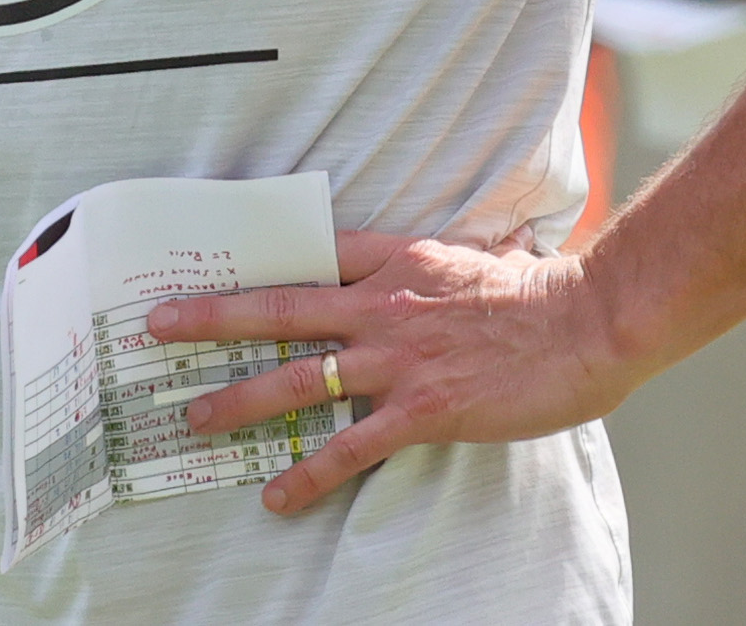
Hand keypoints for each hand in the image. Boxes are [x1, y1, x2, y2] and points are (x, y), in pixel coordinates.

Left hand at [144, 230, 639, 512]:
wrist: (589, 322)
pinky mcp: (422, 409)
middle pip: (278, 307)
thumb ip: (435, 256)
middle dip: (211, 317)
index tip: (204, 263)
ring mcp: (398, 357)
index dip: (252, 258)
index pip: (308, 252)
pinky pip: (350, 446)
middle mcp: (383, 303)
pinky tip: (277, 495)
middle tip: (156, 326)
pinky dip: (308, 472)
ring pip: (298, 377)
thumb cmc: (540, 289)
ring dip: (240, 399)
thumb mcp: (476, 251)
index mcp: (394, 258)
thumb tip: (434, 250)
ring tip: (194, 417)